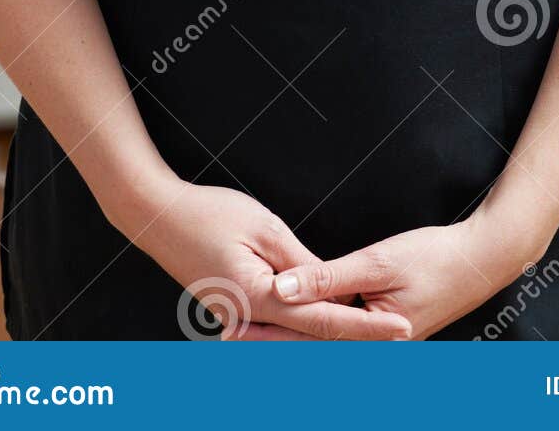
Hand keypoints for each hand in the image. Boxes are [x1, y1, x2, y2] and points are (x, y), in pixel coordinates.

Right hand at [108, 172, 410, 340]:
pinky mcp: (232, 312)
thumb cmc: (210, 212)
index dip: (366, 327)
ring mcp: (237, 320)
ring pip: (293, 341)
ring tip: (373, 340)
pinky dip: (304, 333)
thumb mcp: (265, 228)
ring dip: (331, 342)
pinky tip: (326, 329)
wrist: (157, 215)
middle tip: (399, 343)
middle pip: (310, 343)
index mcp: (259, 299)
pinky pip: (275, 330)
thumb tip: (334, 288)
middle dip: (355, 345)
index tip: (401, 330)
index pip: (324, 322)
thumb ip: (302, 265)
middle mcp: (247, 320)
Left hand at [250, 207, 539, 340]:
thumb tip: (281, 289)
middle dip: (269, 343)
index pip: (306, 342)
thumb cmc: (434, 258)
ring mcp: (377, 344)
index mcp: (368, 339)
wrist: (481, 261)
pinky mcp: (380, 332)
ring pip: (321, 344)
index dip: (267, 336)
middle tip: (225, 336)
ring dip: (286, 338)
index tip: (230, 331)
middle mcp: (372, 351)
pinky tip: (289, 320)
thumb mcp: (377, 262)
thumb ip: (327, 279)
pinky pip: (338, 336)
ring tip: (243, 329)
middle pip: (310, 350)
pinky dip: (310, 330)